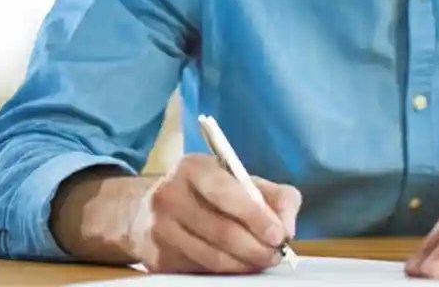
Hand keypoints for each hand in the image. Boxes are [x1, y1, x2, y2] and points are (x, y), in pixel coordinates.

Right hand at [128, 154, 300, 273]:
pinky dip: (227, 271)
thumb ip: (275, 196)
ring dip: (245, 264)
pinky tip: (238, 263)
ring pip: (213, 257)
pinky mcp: (158, 258)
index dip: (255, 216)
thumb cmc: (208, 192)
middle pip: (222, 231)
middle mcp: (170, 195)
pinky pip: (201, 270)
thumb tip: (288, 228)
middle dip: (256, 247)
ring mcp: (160, 229)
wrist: (150, 209)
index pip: (225, 192)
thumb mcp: (241, 180)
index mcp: (192, 167)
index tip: (278, 234)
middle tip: (276, 254)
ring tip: (262, 260)